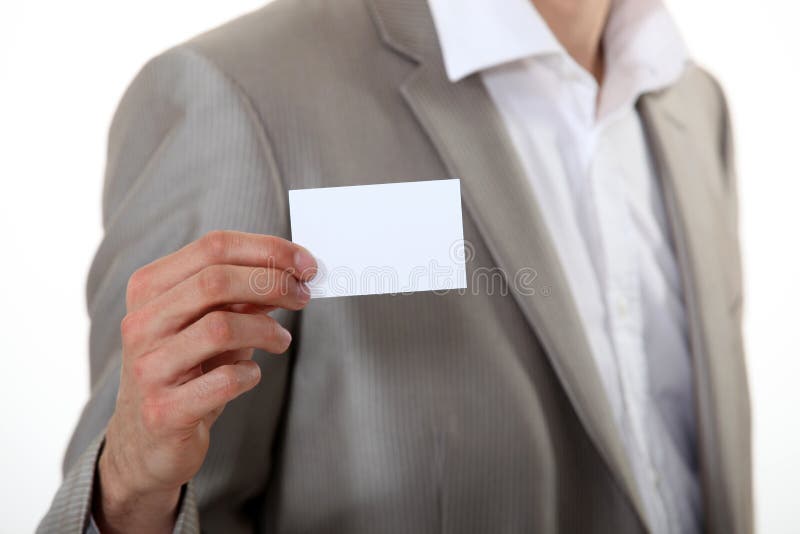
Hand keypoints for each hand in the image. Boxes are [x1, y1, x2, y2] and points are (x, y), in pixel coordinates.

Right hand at [93, 231, 316, 532]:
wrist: (146, 442)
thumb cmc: (185, 372)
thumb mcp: (209, 322)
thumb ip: (240, 295)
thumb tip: (290, 271)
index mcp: (150, 289)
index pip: (213, 247)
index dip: (267, 250)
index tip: (305, 263)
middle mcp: (141, 323)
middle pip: (215, 281)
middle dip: (272, 283)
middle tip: (302, 296)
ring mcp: (148, 368)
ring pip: (220, 328)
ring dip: (266, 330)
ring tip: (281, 339)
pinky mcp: (163, 411)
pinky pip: (223, 381)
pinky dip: (250, 373)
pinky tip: (251, 375)